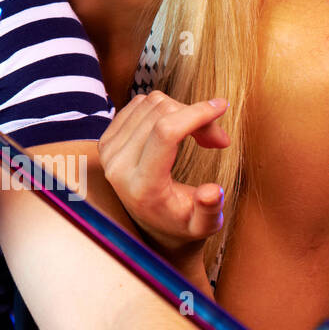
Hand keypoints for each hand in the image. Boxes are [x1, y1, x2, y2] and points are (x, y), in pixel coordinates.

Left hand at [97, 91, 230, 267]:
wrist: (151, 223)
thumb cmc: (183, 223)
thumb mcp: (203, 226)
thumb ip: (209, 211)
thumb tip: (211, 192)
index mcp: (142, 186)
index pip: (165, 133)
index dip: (195, 114)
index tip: (222, 106)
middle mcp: (118, 165)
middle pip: (160, 114)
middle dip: (196, 117)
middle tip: (218, 139)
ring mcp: (108, 150)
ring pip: (150, 104)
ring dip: (182, 112)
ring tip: (200, 137)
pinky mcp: (106, 139)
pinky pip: (139, 104)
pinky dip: (165, 110)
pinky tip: (178, 129)